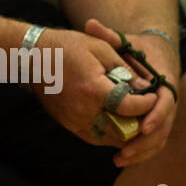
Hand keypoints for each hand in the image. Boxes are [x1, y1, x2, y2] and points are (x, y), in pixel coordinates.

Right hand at [30, 22, 156, 155]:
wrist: (32, 57)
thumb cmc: (67, 47)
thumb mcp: (100, 48)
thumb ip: (124, 69)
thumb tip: (144, 87)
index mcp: (93, 89)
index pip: (129, 106)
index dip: (146, 103)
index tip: (152, 95)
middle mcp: (83, 110)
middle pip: (123, 128)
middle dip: (140, 120)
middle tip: (147, 109)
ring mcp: (74, 120)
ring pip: (110, 138)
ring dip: (126, 131)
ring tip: (135, 116)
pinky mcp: (68, 124)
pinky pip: (96, 138)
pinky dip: (110, 133)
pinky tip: (116, 122)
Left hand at [85, 21, 180, 167]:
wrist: (155, 54)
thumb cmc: (138, 48)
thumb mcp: (125, 41)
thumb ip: (109, 35)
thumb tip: (90, 24)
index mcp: (165, 82)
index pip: (166, 102)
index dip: (156, 115)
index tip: (142, 126)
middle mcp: (167, 101)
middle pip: (163, 127)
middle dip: (145, 142)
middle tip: (124, 151)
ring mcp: (163, 114)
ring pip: (158, 139)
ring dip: (141, 151)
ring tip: (119, 158)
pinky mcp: (156, 123)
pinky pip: (152, 142)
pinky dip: (140, 151)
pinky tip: (120, 157)